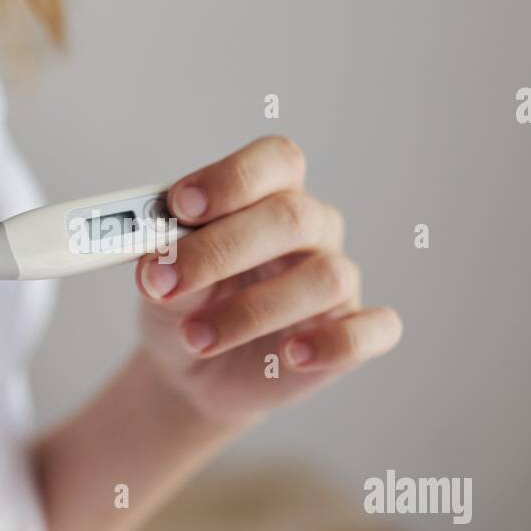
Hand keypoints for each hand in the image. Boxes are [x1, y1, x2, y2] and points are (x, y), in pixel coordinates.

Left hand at [133, 136, 402, 427]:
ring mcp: (338, 281)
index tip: (181, 206)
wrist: (191, 369)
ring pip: (324, 278)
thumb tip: (156, 261)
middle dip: (222, 250)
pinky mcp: (353, 331)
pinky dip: (335, 342)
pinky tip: (291, 355)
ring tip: (195, 338)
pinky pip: (373, 329)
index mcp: (269, 195)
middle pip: (292, 218)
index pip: (274, 161)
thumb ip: (164, 261)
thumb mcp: (162, 279)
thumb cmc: (184, 305)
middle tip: (165, 283)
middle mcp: (313, 230)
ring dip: (252, 311)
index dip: (232, 178)